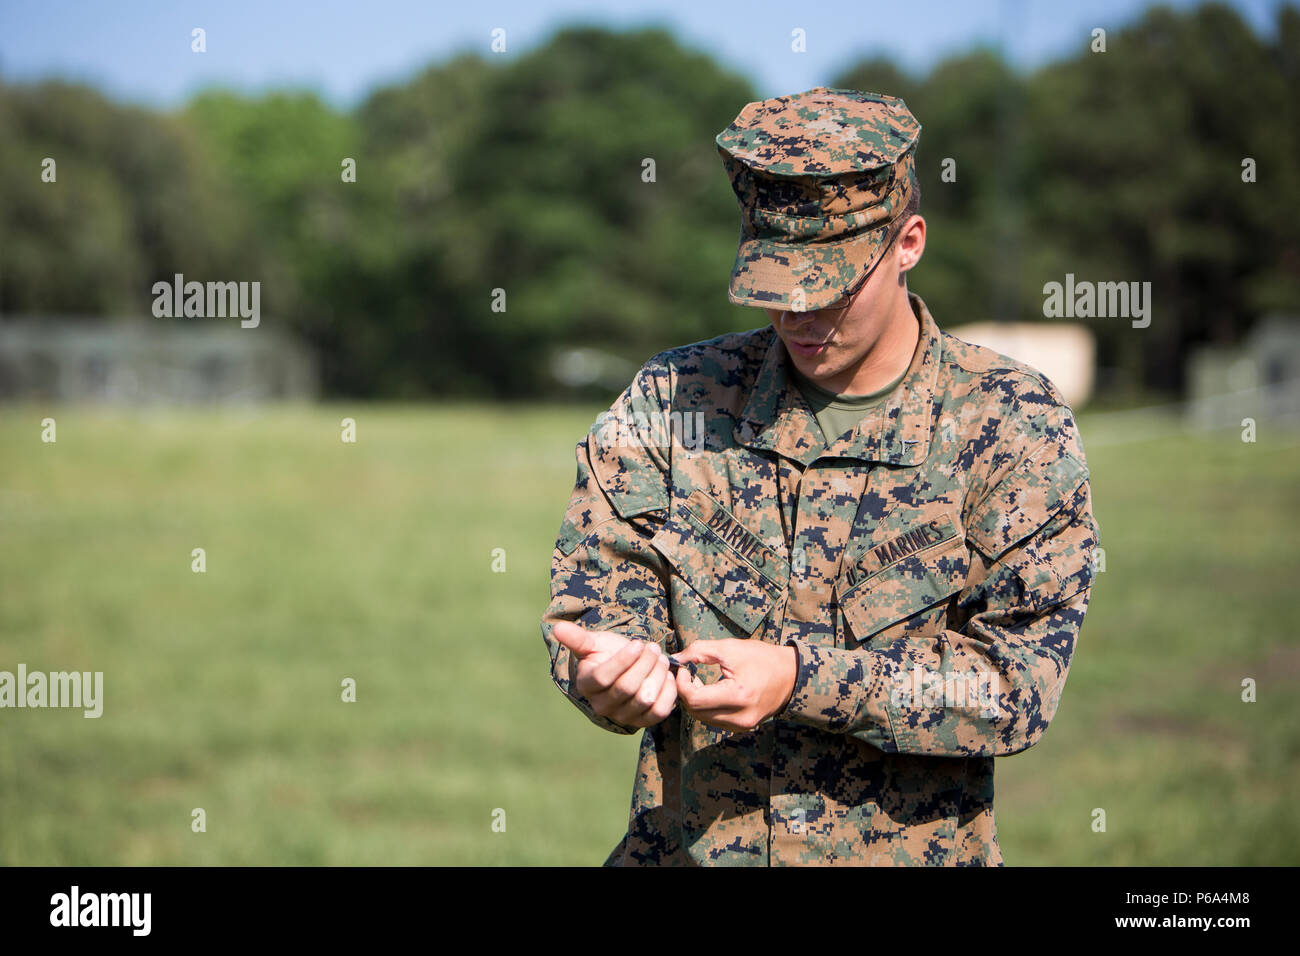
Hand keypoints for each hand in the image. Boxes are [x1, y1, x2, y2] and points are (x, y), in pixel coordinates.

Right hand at [551, 621, 677, 727]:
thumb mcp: (592, 643)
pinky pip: (659, 712)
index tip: (637, 643)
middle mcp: (601, 706)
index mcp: (586, 685)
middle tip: (654, 648)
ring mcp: (622, 716)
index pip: (603, 678)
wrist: (624, 668)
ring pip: (644, 699)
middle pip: (627, 688)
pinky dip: (668, 692)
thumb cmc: (605, 652)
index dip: (623, 660)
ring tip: (661, 659)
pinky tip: (668, 676)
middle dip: (645, 664)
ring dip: (658, 676)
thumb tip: (557, 628)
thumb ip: (576, 638)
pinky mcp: (642, 722)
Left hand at [673, 639, 797, 732]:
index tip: (683, 669)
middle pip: (696, 711)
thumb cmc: (763, 658)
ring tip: (698, 680)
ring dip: (694, 700)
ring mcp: (742, 725)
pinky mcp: (742, 727)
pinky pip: (713, 720)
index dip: (682, 684)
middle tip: (687, 673)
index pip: (695, 699)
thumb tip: (677, 658)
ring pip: (702, 718)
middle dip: (686, 692)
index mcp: (738, 696)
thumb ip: (700, 650)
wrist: (792, 676)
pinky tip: (709, 691)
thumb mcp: (731, 648)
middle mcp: (740, 716)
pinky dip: (705, 707)